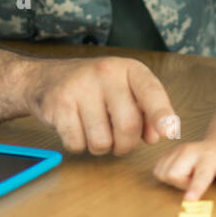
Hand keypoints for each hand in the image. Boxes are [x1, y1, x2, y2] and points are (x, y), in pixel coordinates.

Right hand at [22, 56, 179, 155]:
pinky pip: (77, 143)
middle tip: (119, 142)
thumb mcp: (125, 91)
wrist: (46, 78)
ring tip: (95, 131)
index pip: (151, 91)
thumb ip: (145, 112)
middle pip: (127, 126)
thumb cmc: (95, 89)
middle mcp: (106, 73)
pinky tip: (76, 128)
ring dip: (101, 147)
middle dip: (125, 145)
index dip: (162, 114)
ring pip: (101, 141)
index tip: (169, 132)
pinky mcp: (59, 104)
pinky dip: (79, 145)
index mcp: (128, 69)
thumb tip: (156, 136)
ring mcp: (80, 87)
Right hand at [153, 137, 215, 200]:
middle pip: (173, 174)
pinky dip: (166, 175)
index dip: (195, 188)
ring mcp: (177, 149)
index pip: (201, 175)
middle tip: (195, 180)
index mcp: (209, 157)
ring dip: (174, 180)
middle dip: (181, 183)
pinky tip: (180, 172)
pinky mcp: (168, 152)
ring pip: (163, 172)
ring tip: (189, 176)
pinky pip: (157, 170)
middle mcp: (190, 151)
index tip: (189, 200)